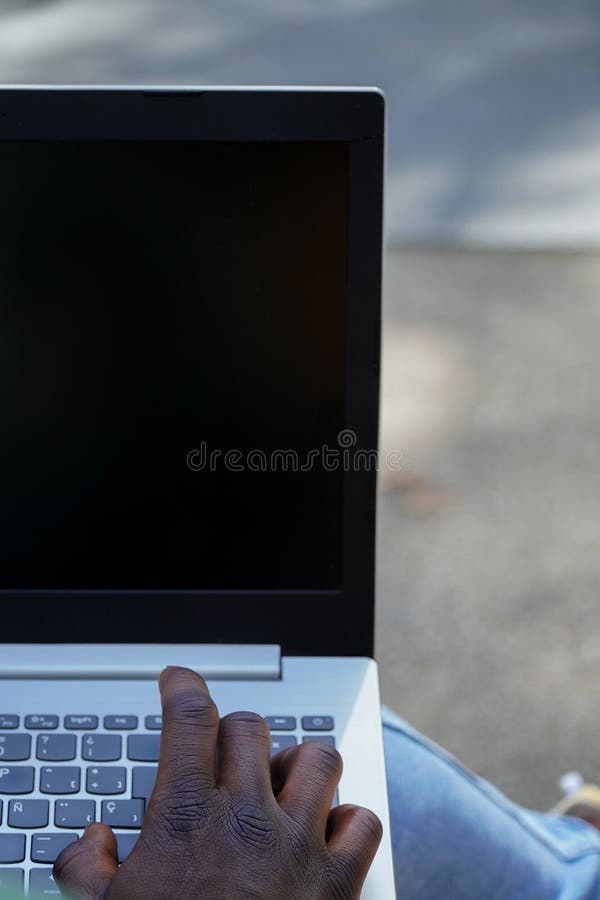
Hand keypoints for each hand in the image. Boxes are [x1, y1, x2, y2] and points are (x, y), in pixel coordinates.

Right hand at [54, 666, 381, 898]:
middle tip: (227, 758)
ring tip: (281, 786)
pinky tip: (326, 834)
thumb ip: (91, 871)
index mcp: (186, 819)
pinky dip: (348, 821)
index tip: (178, 679)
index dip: (182, 687)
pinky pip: (362, 821)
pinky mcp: (340, 881)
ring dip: (300, 766)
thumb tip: (90, 840)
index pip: (188, 721)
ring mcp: (298, 846)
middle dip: (236, 733)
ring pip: (318, 758)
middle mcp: (246, 818)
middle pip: (251, 727)